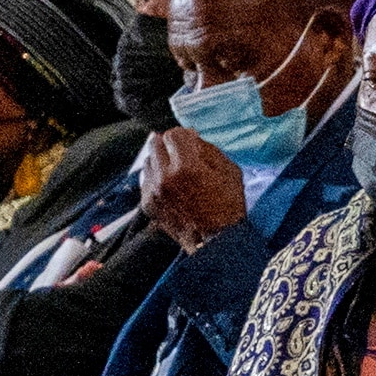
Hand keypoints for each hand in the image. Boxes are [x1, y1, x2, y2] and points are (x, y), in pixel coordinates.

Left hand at [138, 129, 250, 249]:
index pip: (173, 134)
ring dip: (161, 161)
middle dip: (170, 145)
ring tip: (176, 172)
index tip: (191, 141)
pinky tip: (171, 187)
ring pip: (148, 160)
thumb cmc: (228, 207)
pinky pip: (146, 180)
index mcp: (187, 166)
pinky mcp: (147, 203)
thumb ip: (208, 149)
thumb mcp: (229, 171)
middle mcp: (165, 176)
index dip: (184, 136)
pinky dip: (156, 179)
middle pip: (156, 143)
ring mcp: (153, 191)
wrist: (216, 242)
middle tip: (182, 154)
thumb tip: (191, 137)